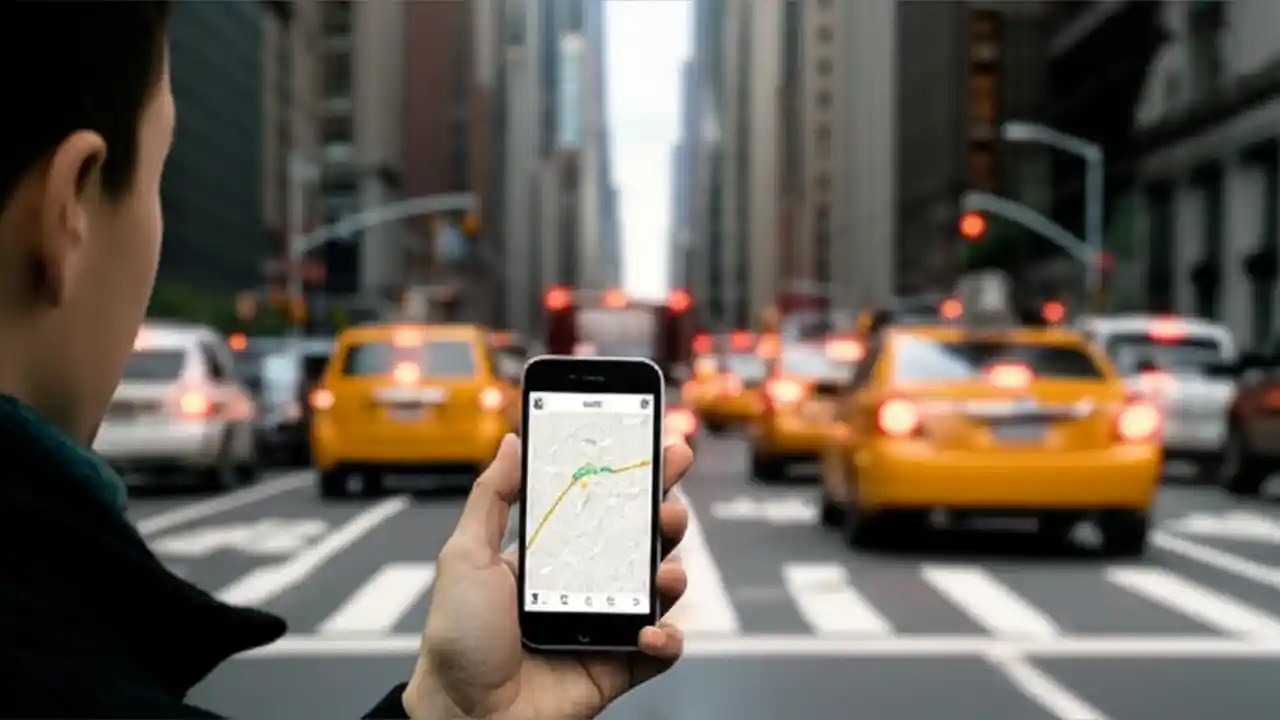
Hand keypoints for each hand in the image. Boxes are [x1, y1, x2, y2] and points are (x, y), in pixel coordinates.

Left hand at [404, 434, 693, 719]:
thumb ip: (490, 497)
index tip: (657, 450)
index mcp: (551, 556)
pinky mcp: (617, 666)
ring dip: (673, 572)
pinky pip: (659, 650)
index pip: (599, 506)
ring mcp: (603, 625)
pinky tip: (649, 630)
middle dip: (664, 516)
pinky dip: (666, 638)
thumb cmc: (457, 639)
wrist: (463, 716)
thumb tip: (512, 441)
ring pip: (657, 590)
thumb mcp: (465, 556)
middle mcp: (583, 585)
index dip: (632, 478)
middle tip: (670, 503)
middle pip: (638, 541)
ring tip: (666, 569)